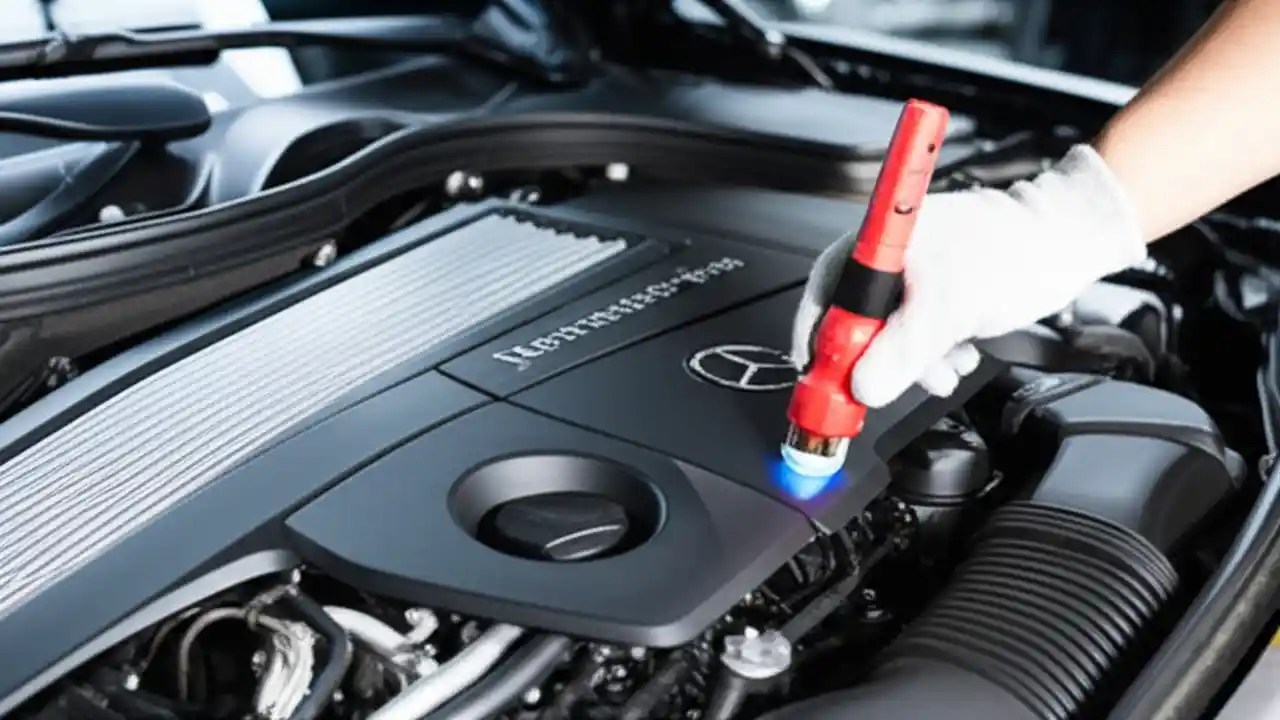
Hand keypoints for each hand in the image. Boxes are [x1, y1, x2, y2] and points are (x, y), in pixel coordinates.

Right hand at [791, 144, 1148, 407]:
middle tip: (874, 387)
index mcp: (880, 241)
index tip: (818, 372)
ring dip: (911, 362)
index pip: (825, 289)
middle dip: (872, 357)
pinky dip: (931, 354)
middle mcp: (890, 254)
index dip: (816, 334)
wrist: (1065, 243)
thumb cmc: (1015, 251)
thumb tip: (863, 385)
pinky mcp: (937, 291)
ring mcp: (914, 273)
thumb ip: (902, 351)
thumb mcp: (949, 309)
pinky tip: (953, 358)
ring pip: (890, 331)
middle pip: (855, 316)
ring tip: (938, 372)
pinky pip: (917, 332)